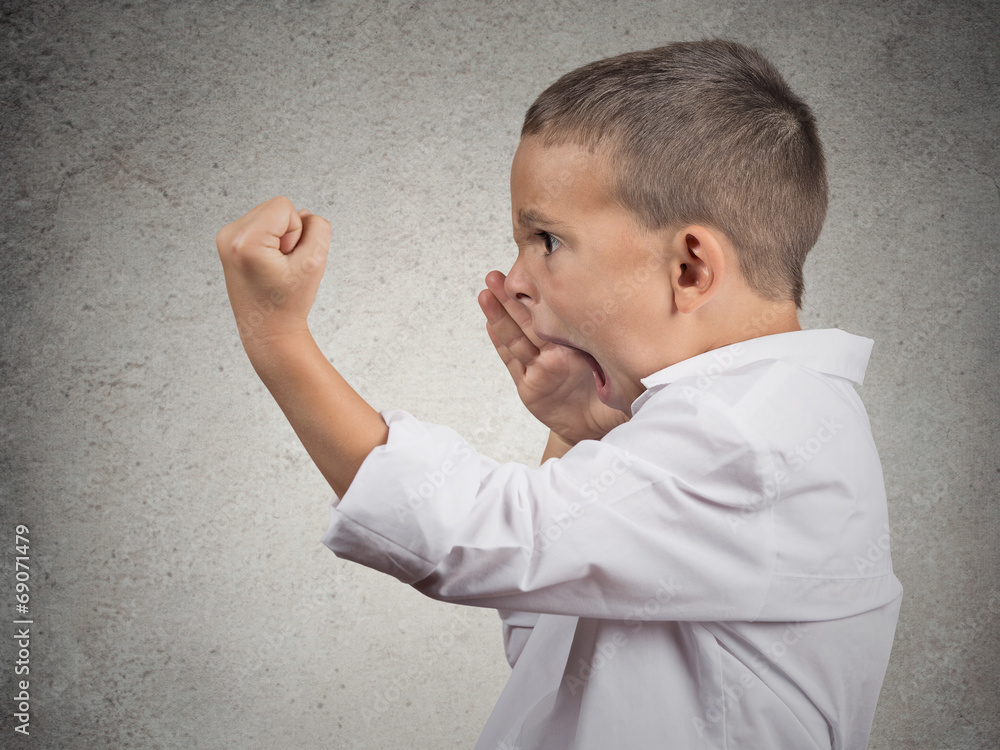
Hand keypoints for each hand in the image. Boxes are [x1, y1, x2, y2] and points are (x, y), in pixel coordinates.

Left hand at [216, 197, 330, 347]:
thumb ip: (318, 228)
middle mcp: (229, 235)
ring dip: (281, 238)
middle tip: (282, 265)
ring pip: (271, 215)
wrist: (267, 330)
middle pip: (276, 207)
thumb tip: (303, 214)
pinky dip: (271, 241)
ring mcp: (226, 238)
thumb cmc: (289, 302)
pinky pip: (262, 224)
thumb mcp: (315, 263)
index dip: (297, 232)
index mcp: (245, 240)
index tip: (287, 260)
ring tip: (275, 266)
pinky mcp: (229, 242)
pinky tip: (268, 265)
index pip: (285, 207)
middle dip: (288, 234)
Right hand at [478, 270, 628, 444]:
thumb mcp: (626, 373)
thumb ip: (626, 354)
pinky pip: (512, 362)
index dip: (546, 292)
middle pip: (531, 318)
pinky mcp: (529, 385)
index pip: (560, 312)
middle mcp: (557, 349)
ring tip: (487, 293)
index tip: (535, 268)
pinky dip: (500, 343)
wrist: (599, 430)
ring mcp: (540, 366)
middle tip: (499, 275)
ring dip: (500, 314)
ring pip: (517, 336)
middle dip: (513, 295)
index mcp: (579, 343)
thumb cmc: (615, 400)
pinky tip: (490, 325)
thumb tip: (649, 333)